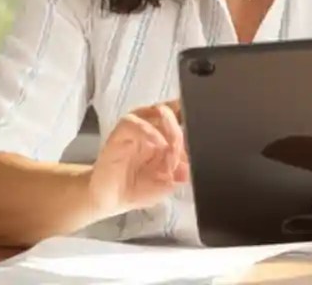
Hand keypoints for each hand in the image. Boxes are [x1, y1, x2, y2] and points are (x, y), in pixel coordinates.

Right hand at [86, 99, 188, 219]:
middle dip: (184, 128)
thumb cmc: (137, 189)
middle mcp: (154, 128)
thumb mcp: (168, 184)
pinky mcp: (121, 132)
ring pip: (158, 111)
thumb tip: (195, 164)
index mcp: (167, 137)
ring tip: (174, 148)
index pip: (185, 118)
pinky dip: (148, 130)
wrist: (109, 200)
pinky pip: (134, 121)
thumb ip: (184, 172)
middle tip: (183, 149)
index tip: (201, 132)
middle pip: (175, 111)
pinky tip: (157, 144)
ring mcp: (137, 128)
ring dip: (171, 128)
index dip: (193, 123)